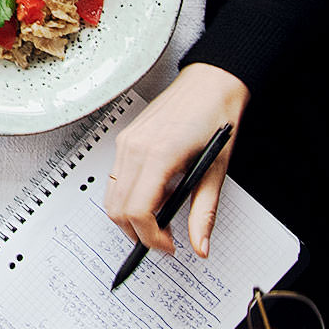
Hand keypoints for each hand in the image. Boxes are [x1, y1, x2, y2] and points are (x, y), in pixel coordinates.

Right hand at [104, 63, 247, 257]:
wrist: (210, 82)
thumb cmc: (216, 118)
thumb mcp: (216, 171)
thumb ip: (204, 213)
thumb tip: (199, 245)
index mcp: (158, 155)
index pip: (139, 211)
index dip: (152, 238)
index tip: (170, 247)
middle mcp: (134, 148)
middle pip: (118, 209)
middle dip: (138, 233)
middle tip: (166, 240)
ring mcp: (126, 142)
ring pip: (112, 196)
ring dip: (131, 217)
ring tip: (162, 219)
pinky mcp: (125, 139)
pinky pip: (115, 178)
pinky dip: (129, 198)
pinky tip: (155, 197)